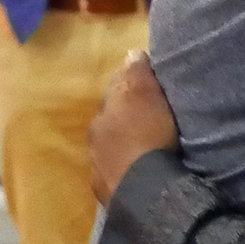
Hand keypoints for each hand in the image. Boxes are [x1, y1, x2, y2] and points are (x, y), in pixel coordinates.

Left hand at [89, 50, 179, 206]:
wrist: (144, 191)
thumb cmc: (149, 136)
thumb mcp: (147, 96)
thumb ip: (137, 74)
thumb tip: (131, 53)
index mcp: (103, 112)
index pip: (115, 90)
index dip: (131, 85)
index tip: (148, 84)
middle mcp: (95, 136)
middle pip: (110, 118)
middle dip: (124, 115)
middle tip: (147, 115)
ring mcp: (97, 165)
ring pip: (109, 145)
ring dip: (123, 142)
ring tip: (143, 144)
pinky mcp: (105, 189)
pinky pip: (114, 171)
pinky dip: (123, 166)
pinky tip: (136, 169)